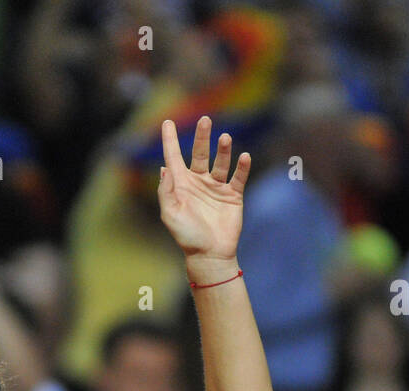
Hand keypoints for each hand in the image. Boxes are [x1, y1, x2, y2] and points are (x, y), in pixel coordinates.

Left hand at [157, 117, 250, 261]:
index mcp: (181, 185)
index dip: (170, 140)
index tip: (167, 122)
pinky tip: (244, 156)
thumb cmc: (187, 236)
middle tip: (205, 119)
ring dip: (223, 150)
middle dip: (202, 137)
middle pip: (200, 153)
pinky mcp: (233, 196)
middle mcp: (198, 182)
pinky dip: (242, 166)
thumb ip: (166, 191)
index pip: (174, 157)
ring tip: (225, 138)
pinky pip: (238, 177)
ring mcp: (216, 188)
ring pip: (220, 162)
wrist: (210, 254)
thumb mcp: (170, 214)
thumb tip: (165, 168)